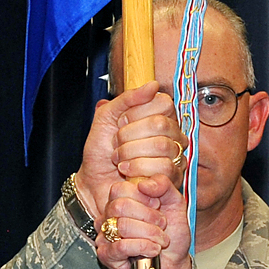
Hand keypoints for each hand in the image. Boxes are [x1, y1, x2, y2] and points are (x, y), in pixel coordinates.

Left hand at [75, 81, 185, 222]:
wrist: (93, 183)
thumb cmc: (100, 152)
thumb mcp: (106, 117)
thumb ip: (127, 98)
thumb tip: (153, 85)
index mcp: (159, 116)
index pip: (163, 103)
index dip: (136, 113)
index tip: (120, 123)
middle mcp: (171, 135)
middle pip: (161, 124)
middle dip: (129, 135)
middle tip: (117, 145)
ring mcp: (175, 157)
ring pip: (163, 146)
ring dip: (132, 154)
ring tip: (120, 161)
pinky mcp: (173, 179)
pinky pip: (165, 168)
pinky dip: (138, 169)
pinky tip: (128, 173)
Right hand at [99, 179, 192, 268]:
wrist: (176, 262)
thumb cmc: (171, 234)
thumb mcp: (175, 203)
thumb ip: (164, 184)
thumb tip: (145, 184)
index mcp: (123, 199)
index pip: (121, 188)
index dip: (144, 197)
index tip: (158, 205)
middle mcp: (110, 215)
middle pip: (119, 206)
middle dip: (148, 216)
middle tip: (162, 224)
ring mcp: (105, 235)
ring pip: (122, 226)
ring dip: (149, 234)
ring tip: (160, 240)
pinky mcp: (106, 255)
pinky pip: (121, 246)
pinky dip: (143, 247)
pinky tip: (153, 250)